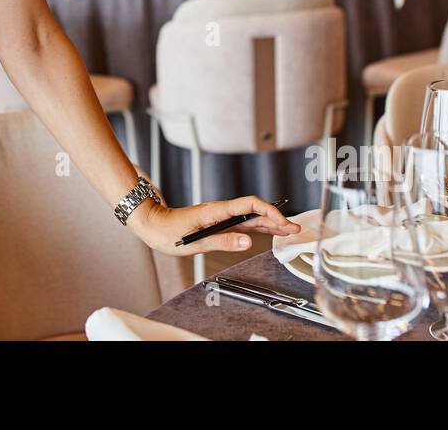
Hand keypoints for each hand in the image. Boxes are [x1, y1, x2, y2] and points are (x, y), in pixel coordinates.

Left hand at [126, 188, 301, 257]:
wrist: (152, 224)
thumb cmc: (168, 233)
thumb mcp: (195, 242)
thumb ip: (223, 242)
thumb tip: (248, 242)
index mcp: (216, 211)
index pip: (249, 205)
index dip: (268, 211)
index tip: (282, 221)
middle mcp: (221, 211)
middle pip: (254, 211)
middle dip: (276, 219)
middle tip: (295, 228)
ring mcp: (220, 217)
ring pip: (250, 217)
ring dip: (269, 223)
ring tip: (288, 230)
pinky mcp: (217, 223)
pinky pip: (241, 223)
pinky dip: (256, 228)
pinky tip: (267, 232)